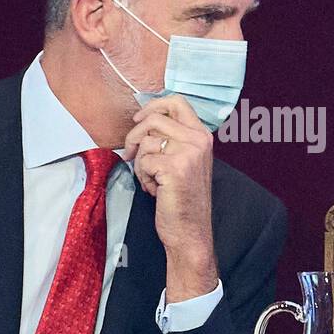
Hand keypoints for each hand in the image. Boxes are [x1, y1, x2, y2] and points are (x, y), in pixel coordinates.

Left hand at [124, 95, 219, 301]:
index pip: (177, 101)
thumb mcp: (185, 161)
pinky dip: (142, 177)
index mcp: (202, 135)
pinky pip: (143, 160)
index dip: (153, 106)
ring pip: (146, 140)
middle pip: (154, 118)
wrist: (190, 231)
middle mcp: (198, 140)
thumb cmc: (183, 199)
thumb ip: (173, 138)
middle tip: (131, 153)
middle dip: (134, 135)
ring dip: (140, 162)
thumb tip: (143, 120)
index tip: (139, 120)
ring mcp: (188, 153)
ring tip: (152, 179)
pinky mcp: (174, 168)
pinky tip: (155, 189)